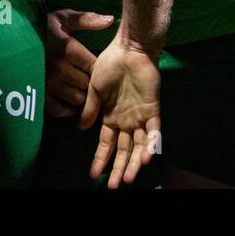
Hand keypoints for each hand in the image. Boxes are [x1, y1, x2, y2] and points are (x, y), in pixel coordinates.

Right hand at [45, 9, 114, 118]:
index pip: (94, 66)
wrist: (8, 38)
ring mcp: (47, 85)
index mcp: (66, 49)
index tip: (91, 64)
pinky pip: (59, 110)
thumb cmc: (38, 26)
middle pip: (87, 85)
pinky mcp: (38, 96)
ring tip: (77, 88)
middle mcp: (58, 69)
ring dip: (80, 95)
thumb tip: (111, 20)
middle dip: (89, 82)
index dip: (97, 67)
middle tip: (85, 77)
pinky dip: (67, 108)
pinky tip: (67, 99)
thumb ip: (87, 19)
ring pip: (77, 99)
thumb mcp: (61, 18)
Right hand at [81, 38, 161, 188]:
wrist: (130, 48)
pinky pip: (154, 132)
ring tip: (128, 179)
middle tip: (113, 187)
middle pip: (123, 151)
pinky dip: (151, 145)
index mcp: (110, 117)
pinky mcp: (153, 110)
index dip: (100, 159)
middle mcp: (126, 121)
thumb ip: (90, 109)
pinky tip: (146, 158)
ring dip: (134, 163)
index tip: (93, 174)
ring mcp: (140, 117)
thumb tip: (80, 129)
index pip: (105, 144)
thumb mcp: (94, 88)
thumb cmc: (110, 64)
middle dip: (118, 169)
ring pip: (139, 146)